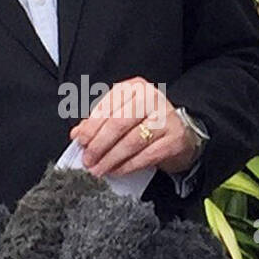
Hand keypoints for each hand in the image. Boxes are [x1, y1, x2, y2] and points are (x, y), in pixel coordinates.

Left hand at [69, 77, 199, 177]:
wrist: (181, 132)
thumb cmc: (146, 122)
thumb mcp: (123, 114)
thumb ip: (100, 121)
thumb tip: (78, 133)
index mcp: (134, 87)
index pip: (108, 106)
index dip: (91, 126)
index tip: (80, 141)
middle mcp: (151, 98)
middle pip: (118, 123)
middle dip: (99, 144)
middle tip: (87, 160)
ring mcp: (165, 118)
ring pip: (131, 141)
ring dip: (110, 159)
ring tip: (98, 169)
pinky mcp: (174, 139)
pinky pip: (146, 156)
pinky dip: (127, 166)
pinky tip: (116, 171)